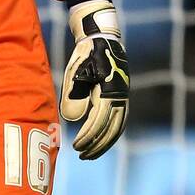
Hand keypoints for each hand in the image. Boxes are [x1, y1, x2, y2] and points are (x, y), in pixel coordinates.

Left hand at [59, 0, 129, 159]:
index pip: (100, 121)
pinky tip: (98, 142)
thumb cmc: (86, 54)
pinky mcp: (121, 98)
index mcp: (110, 91)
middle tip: (81, 155)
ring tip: (88, 154)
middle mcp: (120, 97)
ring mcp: (123, 98)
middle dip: (97, 145)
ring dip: (104, 143)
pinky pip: (118, 122)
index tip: (76, 146)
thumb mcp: (75, 71)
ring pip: (117, 128)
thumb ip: (73, 94)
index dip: (88, 136)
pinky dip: (109, 135)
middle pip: (112, 130)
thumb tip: (71, 119)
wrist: (102, 38)